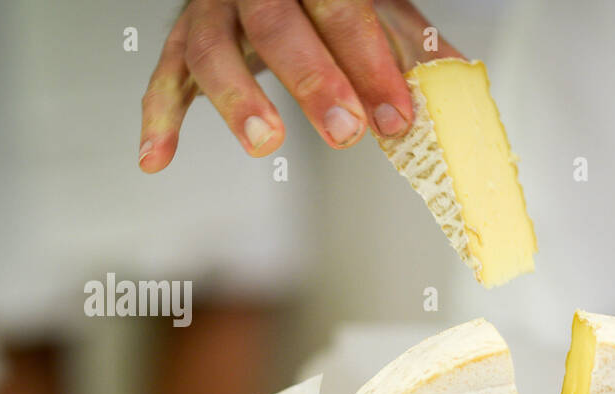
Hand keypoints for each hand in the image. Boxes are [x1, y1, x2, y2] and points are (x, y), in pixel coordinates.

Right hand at [139, 0, 459, 171]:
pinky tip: (157, 157)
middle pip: (276, 27)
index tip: (396, 114)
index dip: (370, 64)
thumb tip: (457, 80)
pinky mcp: (184, 40)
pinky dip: (157, 119)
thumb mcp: (375, 2)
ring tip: (265, 142)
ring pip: (211, 50)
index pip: (341, 8)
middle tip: (346, 131)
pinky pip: (163, 77)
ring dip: (237, 100)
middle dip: (314, 82)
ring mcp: (212, 9)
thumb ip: (410, 41)